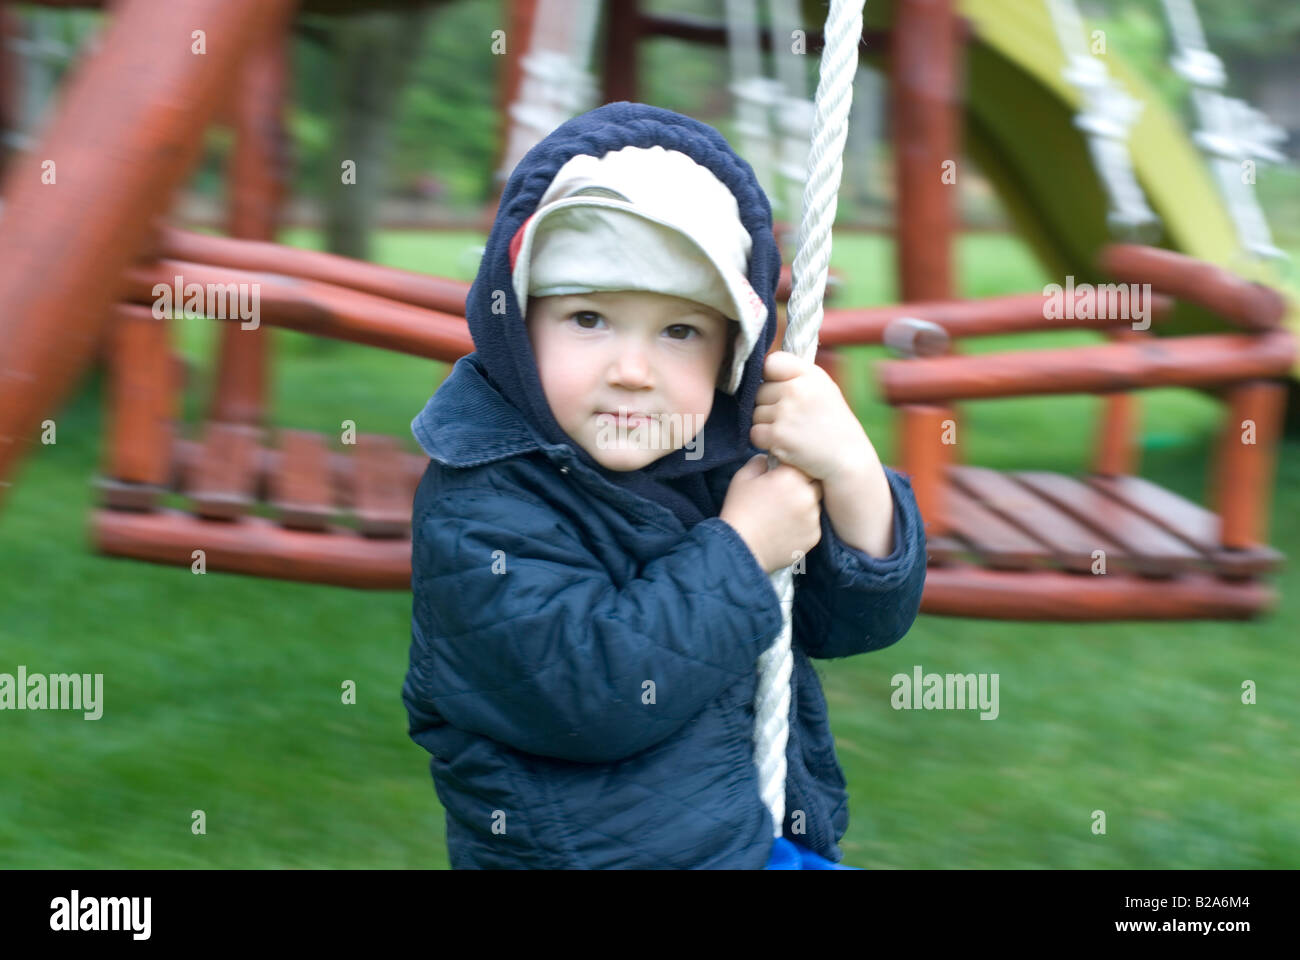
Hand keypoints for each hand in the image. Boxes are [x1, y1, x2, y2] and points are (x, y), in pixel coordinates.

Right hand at [720, 454, 822, 573]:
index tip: (782, 476)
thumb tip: (769, 459)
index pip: (805, 463)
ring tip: (781, 516)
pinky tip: (784, 529)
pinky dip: (803, 525)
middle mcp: (807, 495)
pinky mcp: (814, 537)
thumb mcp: (743, 477)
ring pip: (815, 505)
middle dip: (803, 486)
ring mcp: (813, 517)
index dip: (794, 469)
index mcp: (791, 476)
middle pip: (815, 483)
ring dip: (804, 506)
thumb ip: (759, 461)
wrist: (740, 548)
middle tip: (783, 496)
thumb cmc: (739, 510)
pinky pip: (813, 525)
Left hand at [750, 351, 871, 481]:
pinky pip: (755, 433)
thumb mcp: (824, 390)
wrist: (847, 459)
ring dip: (767, 425)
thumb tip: (764, 366)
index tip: (780, 389)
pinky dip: (765, 441)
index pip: (771, 362)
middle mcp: (797, 389)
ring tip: (791, 432)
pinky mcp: (778, 435)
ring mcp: (786, 412)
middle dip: (769, 405)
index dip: (771, 377)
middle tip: (792, 419)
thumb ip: (797, 377)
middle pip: (759, 391)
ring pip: (755, 413)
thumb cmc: (834, 425)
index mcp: (810, 374)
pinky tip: (785, 444)